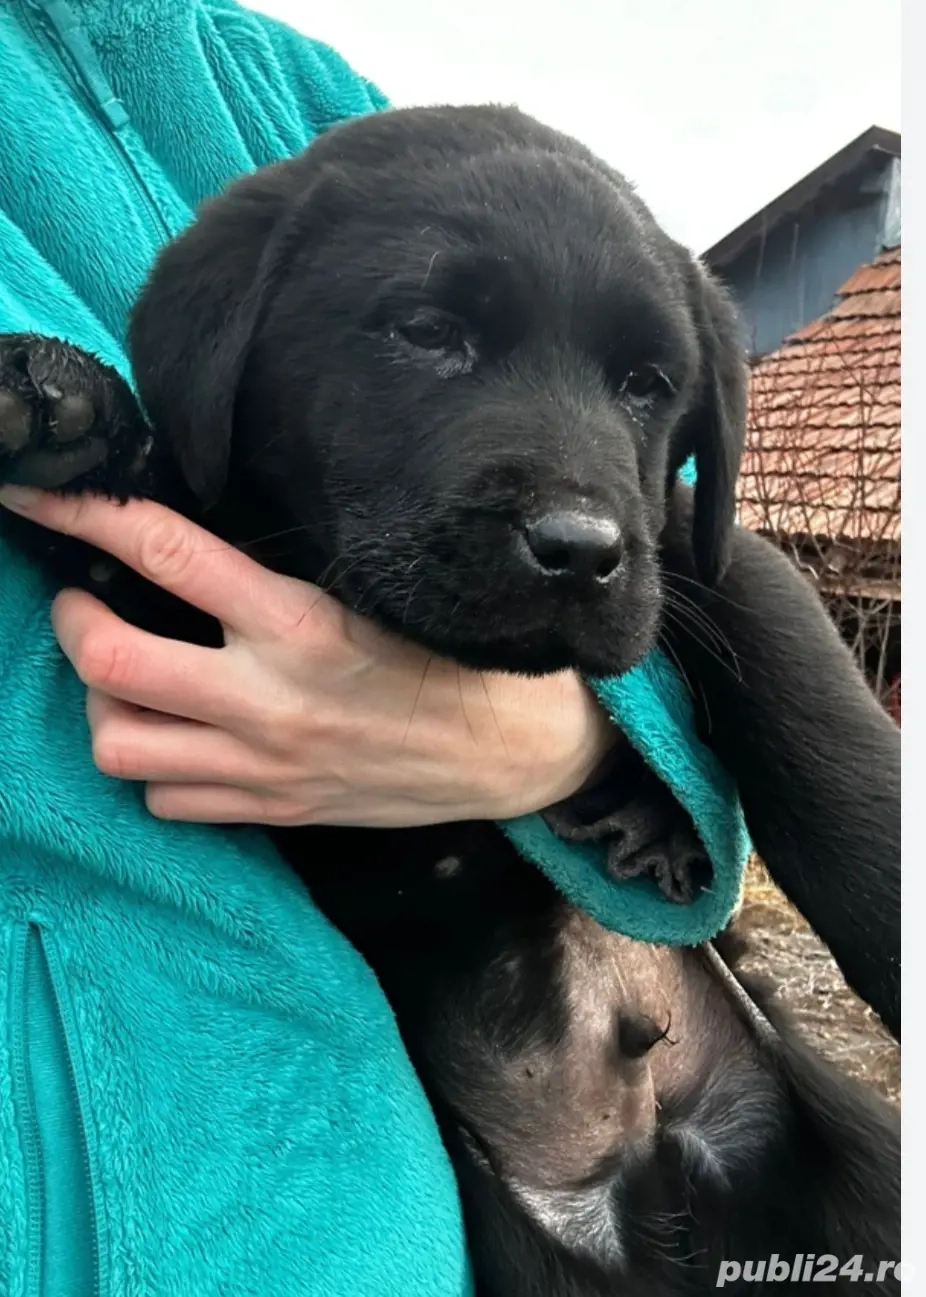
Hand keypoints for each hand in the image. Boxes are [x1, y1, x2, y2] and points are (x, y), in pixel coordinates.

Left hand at [0, 487, 619, 826]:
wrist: (513, 752)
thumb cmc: (453, 660)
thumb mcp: (372, 598)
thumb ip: (276, 588)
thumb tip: (187, 556)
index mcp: (298, 622)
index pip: (165, 550)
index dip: (86, 512)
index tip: (41, 492)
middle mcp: (268, 697)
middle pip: (110, 664)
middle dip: (75, 625)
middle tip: (82, 603)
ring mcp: (265, 765)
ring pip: (118, 746)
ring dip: (105, 706)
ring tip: (127, 681)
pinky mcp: (275, 811)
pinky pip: (167, 801)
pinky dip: (156, 769)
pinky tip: (181, 740)